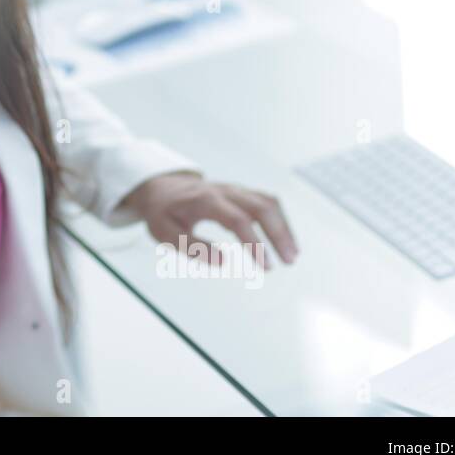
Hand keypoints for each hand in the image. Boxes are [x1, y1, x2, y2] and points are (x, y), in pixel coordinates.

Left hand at [123, 172, 298, 269]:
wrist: (162, 187)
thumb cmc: (163, 212)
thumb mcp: (164, 232)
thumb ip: (191, 247)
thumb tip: (222, 262)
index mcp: (205, 200)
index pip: (238, 219)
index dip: (255, 242)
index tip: (266, 266)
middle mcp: (225, 191)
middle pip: (261, 206)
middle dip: (279, 234)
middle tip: (289, 261)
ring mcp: (235, 189)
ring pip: (269, 202)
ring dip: (284, 227)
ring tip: (292, 254)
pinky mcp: (241, 193)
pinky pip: (267, 202)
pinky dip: (280, 220)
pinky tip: (284, 241)